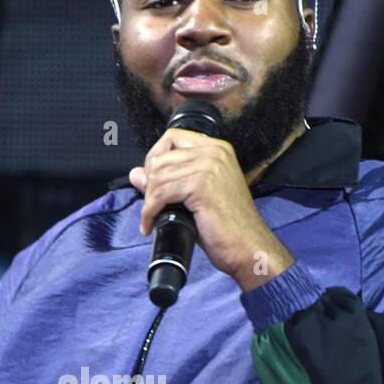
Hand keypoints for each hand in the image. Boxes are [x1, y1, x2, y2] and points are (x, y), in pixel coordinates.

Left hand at [129, 129, 293, 289]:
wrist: (248, 247)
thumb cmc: (226, 227)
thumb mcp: (195, 197)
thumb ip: (168, 181)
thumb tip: (136, 174)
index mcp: (217, 149)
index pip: (172, 137)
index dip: (154, 157)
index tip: (151, 181)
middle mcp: (214, 152)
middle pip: (161, 157)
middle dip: (149, 184)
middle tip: (152, 206)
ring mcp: (208, 166)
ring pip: (158, 177)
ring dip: (149, 201)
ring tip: (152, 217)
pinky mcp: (201, 185)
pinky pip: (160, 194)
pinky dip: (149, 212)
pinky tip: (150, 225)